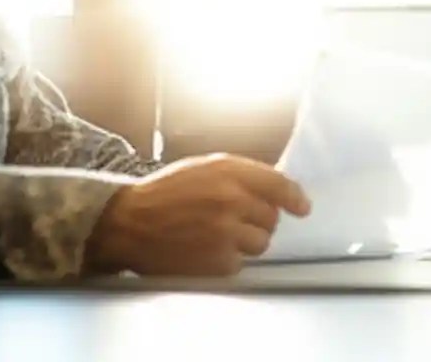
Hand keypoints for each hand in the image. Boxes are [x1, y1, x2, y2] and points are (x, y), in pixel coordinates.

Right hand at [89, 153, 310, 275]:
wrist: (128, 223)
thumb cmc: (162, 194)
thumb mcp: (201, 169)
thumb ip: (238, 176)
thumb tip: (275, 190)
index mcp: (228, 170)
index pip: (278, 184)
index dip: (294, 197)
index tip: (302, 207)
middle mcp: (232, 198)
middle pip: (271, 217)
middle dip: (258, 220)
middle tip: (232, 221)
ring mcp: (227, 231)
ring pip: (261, 242)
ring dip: (246, 242)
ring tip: (217, 236)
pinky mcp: (219, 260)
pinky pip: (241, 262)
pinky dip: (228, 259)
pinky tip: (205, 250)